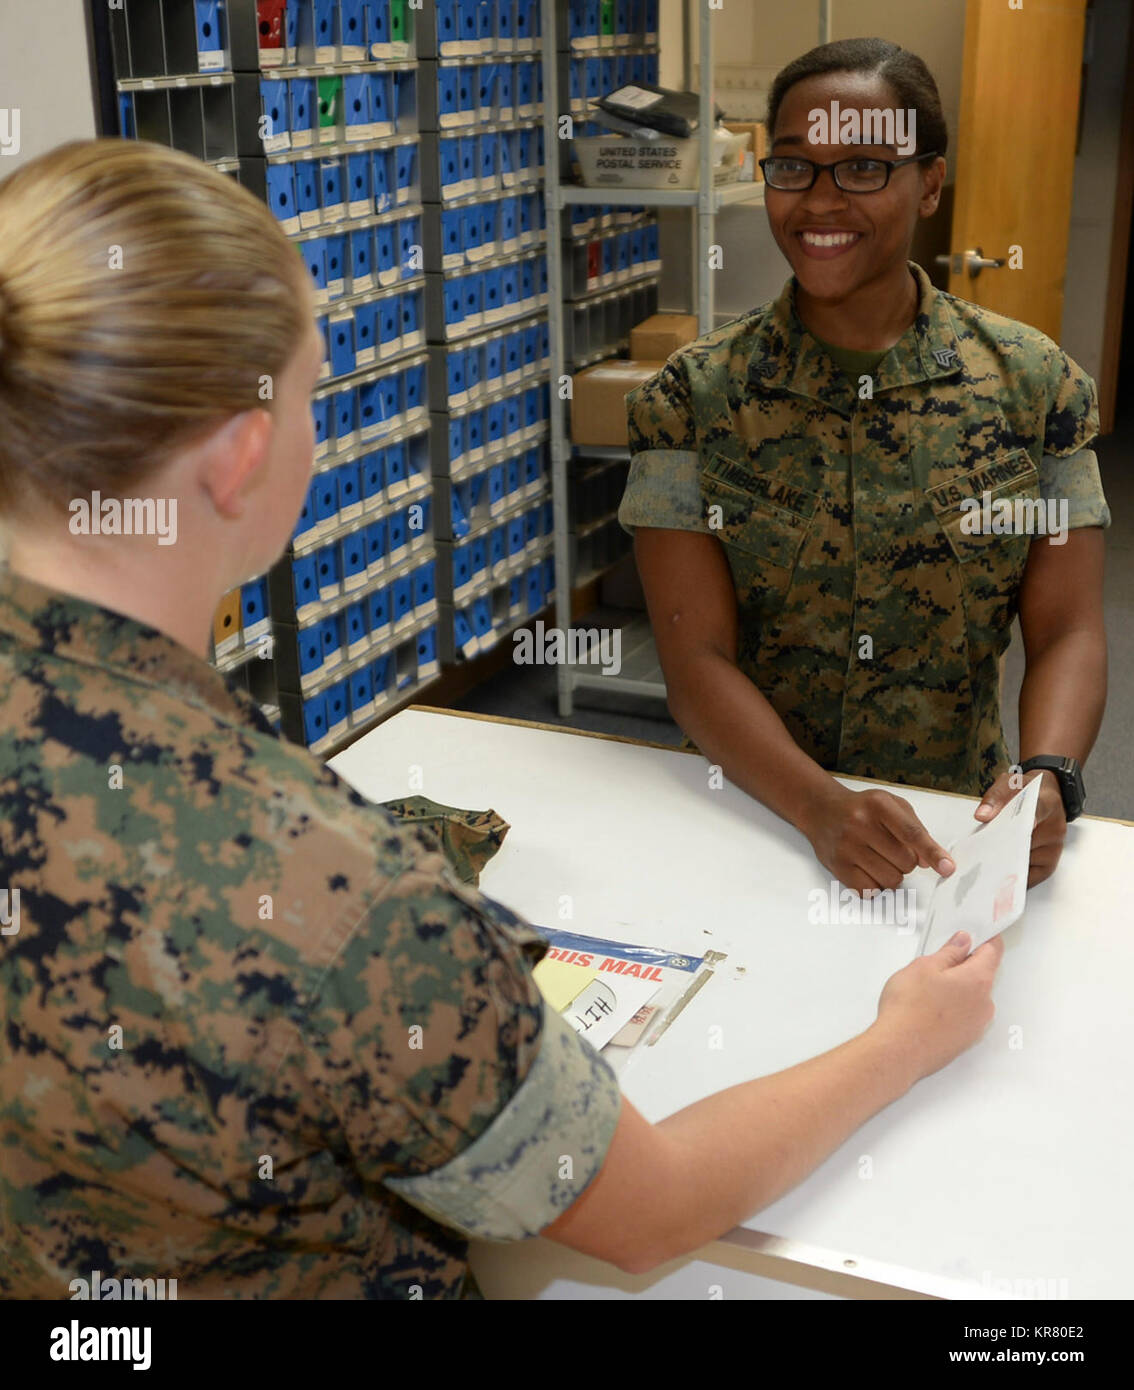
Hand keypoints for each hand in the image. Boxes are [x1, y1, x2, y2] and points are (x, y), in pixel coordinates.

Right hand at [800, 782, 954, 893]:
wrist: (821, 809)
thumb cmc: (862, 808)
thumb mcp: (892, 805)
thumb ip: (916, 829)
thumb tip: (929, 861)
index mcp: (879, 805)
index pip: (912, 834)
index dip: (932, 852)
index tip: (947, 868)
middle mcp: (860, 824)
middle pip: (905, 862)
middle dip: (907, 861)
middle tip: (892, 850)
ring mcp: (847, 847)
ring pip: (891, 879)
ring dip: (893, 874)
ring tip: (879, 858)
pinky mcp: (838, 867)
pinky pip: (871, 891)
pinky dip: (876, 885)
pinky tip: (868, 869)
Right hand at [873, 930, 1003, 1080]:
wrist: (898, 1050)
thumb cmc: (909, 1009)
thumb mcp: (924, 967)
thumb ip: (949, 952)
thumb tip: (963, 942)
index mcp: (978, 980)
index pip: (993, 951)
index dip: (986, 937)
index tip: (979, 932)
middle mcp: (984, 1004)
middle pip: (982, 975)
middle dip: (964, 965)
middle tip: (937, 962)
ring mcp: (976, 1025)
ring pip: (972, 997)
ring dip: (957, 989)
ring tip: (926, 990)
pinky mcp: (964, 1040)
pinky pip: (964, 1015)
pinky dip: (952, 1008)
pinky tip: (927, 1009)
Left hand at [974, 768, 1065, 887]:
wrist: (1046, 796)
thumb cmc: (1025, 791)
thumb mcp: (1009, 783)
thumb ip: (995, 797)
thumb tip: (982, 816)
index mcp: (1046, 803)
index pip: (1038, 810)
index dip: (1030, 818)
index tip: (1022, 827)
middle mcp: (1055, 828)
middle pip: (1027, 843)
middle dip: (1003, 849)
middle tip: (979, 858)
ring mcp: (1054, 848)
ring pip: (1027, 862)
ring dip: (1006, 865)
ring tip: (982, 868)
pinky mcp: (1050, 864)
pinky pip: (1031, 876)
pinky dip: (1013, 877)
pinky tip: (996, 878)